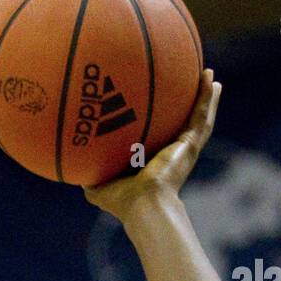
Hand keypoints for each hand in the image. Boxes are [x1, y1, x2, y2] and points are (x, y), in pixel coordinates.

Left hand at [84, 70, 219, 220]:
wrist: (142, 205)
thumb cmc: (120, 201)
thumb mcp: (96, 184)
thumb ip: (87, 170)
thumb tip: (69, 162)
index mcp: (153, 160)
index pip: (159, 136)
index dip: (160, 121)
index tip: (158, 104)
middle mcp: (171, 153)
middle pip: (182, 123)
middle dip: (187, 104)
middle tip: (190, 83)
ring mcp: (183, 149)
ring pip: (198, 117)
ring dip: (204, 96)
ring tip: (208, 75)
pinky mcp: (190, 146)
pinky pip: (201, 117)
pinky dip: (207, 99)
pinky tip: (211, 80)